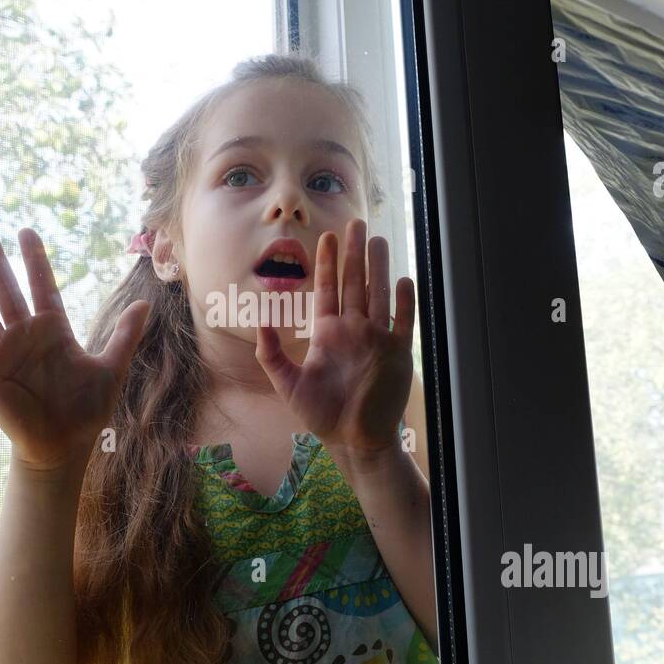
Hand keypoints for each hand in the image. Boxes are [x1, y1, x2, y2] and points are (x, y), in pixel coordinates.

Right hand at [0, 224, 149, 472]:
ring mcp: (2, 354)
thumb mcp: (110, 369)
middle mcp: (24, 336)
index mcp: (52, 330)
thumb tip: (144, 305)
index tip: (27, 232)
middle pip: (7, 290)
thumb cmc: (85, 409)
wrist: (63, 446)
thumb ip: (124, 336)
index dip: (35, 260)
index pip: (42, 286)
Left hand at [254, 218, 413, 458]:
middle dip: (354, 253)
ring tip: (378, 240)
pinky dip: (403, 302)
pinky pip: (402, 322)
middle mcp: (353, 330)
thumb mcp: (287, 383)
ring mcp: (376, 339)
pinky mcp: (396, 353)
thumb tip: (259, 319)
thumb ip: (272, 352)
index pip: (328, 289)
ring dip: (378, 268)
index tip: (327, 236)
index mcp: (328, 333)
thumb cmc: (321, 414)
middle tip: (357, 222)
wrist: (353, 440)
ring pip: (378, 295)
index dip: (327, 262)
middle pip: (354, 283)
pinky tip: (402, 280)